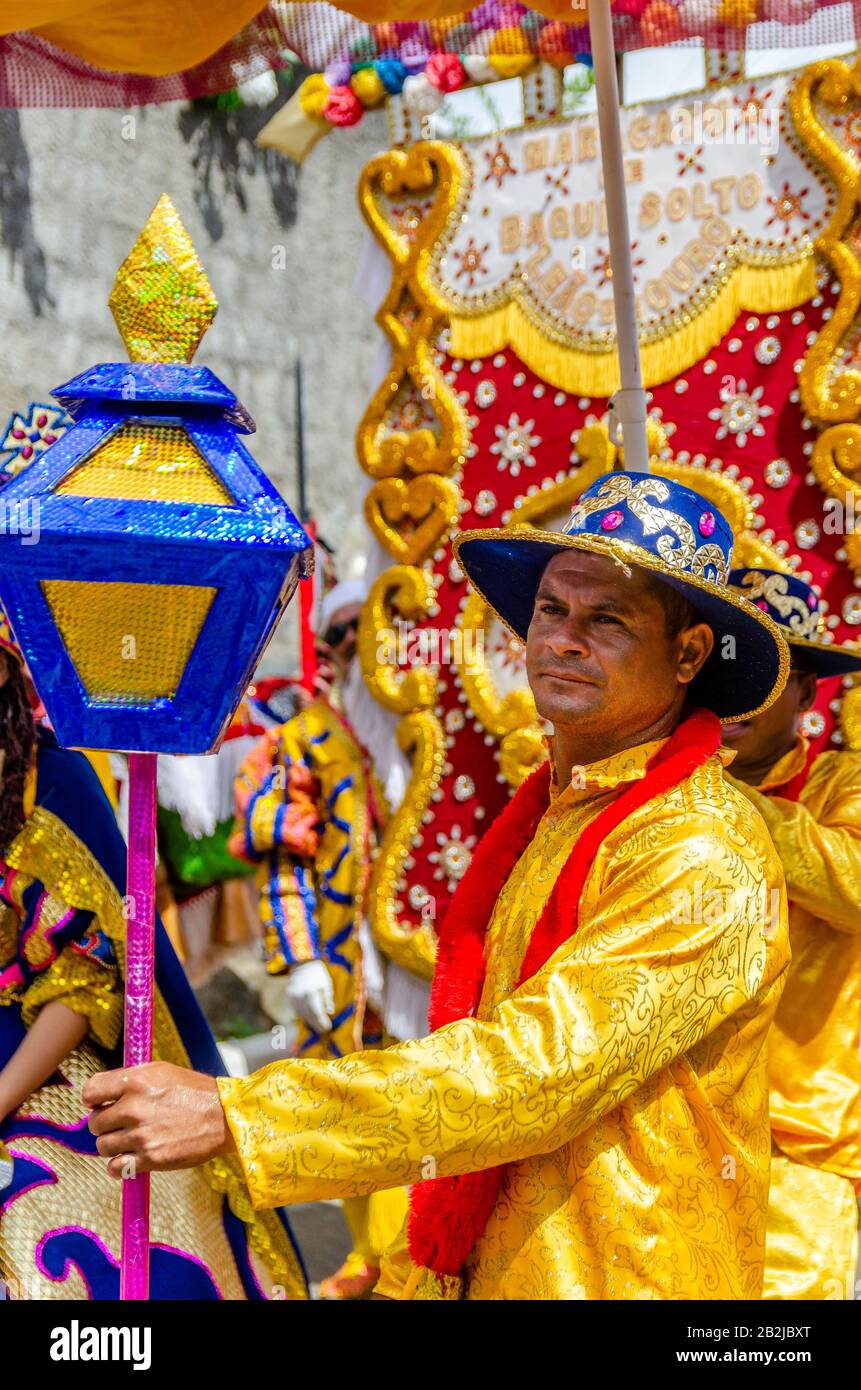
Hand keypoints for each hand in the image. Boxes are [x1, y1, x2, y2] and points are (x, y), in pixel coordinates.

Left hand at [83, 1062, 233, 1177]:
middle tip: (122, 1123)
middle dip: (106, 1124)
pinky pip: (115, 1167)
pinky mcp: (150, 1158)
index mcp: (136, 1081)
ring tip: (131, 1140)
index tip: (101, 1103)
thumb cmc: (194, 1091)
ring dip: (113, 1145)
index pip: (90, 1091)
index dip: (93, 1099)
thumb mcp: (162, 1071)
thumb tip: (103, 1092)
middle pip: (95, 1123)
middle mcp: (135, 1107)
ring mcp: (142, 1135)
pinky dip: (119, 1165)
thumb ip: (130, 1078)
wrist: (224, 1117)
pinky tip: (131, 1158)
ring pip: (103, 1146)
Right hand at [284, 959, 334, 1034]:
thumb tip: (330, 1011)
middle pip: (309, 1014)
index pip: (317, 1011)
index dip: (322, 1021)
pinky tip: (309, 1019)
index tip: (328, 1027)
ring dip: (310, 1021)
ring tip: (318, 1026)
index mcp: (311, 991)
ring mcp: (293, 995)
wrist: (302, 962)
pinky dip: (303, 1015)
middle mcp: (300, 994)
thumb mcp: (326, 983)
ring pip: (302, 1012)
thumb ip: (328, 998)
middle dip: (317, 1023)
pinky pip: (297, 1009)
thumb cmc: (318, 974)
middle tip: (324, 1029)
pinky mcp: (289, 995)